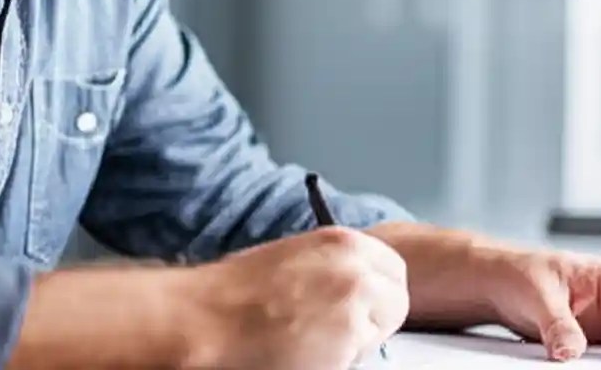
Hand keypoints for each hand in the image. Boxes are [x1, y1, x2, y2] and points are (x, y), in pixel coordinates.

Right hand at [192, 227, 409, 369]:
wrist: (204, 320)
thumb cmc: (233, 293)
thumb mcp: (296, 258)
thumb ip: (335, 267)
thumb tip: (357, 287)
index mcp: (343, 242)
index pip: (394, 270)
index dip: (379, 292)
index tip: (365, 305)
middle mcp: (356, 270)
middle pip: (396, 303)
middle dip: (376, 318)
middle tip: (341, 330)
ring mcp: (354, 309)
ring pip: (379, 335)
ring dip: (356, 342)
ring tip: (311, 342)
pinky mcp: (346, 346)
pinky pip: (357, 360)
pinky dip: (337, 363)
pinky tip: (302, 356)